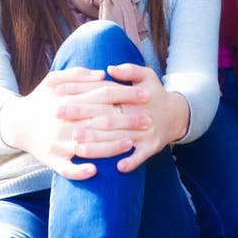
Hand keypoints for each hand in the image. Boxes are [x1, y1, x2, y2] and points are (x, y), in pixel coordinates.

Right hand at [0, 67, 133, 180]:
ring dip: (111, 146)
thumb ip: (79, 75)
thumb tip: (103, 74)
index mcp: (68, 100)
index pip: (103, 95)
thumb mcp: (54, 79)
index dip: (126, 94)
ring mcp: (58, 143)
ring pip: (89, 147)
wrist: (14, 123)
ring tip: (132, 142)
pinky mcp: (51, 160)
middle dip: (127, 121)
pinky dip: (80, 171)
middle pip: (101, 121)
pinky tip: (96, 170)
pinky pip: (67, 169)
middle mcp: (63, 122)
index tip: (146, 95)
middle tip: (148, 120)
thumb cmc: (40, 99)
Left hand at [68, 64, 189, 172]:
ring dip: (98, 145)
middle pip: (107, 118)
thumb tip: (109, 69)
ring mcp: (145, 132)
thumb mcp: (147, 75)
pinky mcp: (152, 146)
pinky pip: (141, 156)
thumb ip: (129, 70)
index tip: (60, 96)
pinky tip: (118, 168)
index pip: (102, 94)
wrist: (177, 115)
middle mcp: (137, 114)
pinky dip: (131, 162)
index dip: (81, 95)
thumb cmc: (155, 93)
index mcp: (132, 97)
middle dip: (83, 120)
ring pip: (119, 140)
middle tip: (60, 119)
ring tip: (78, 146)